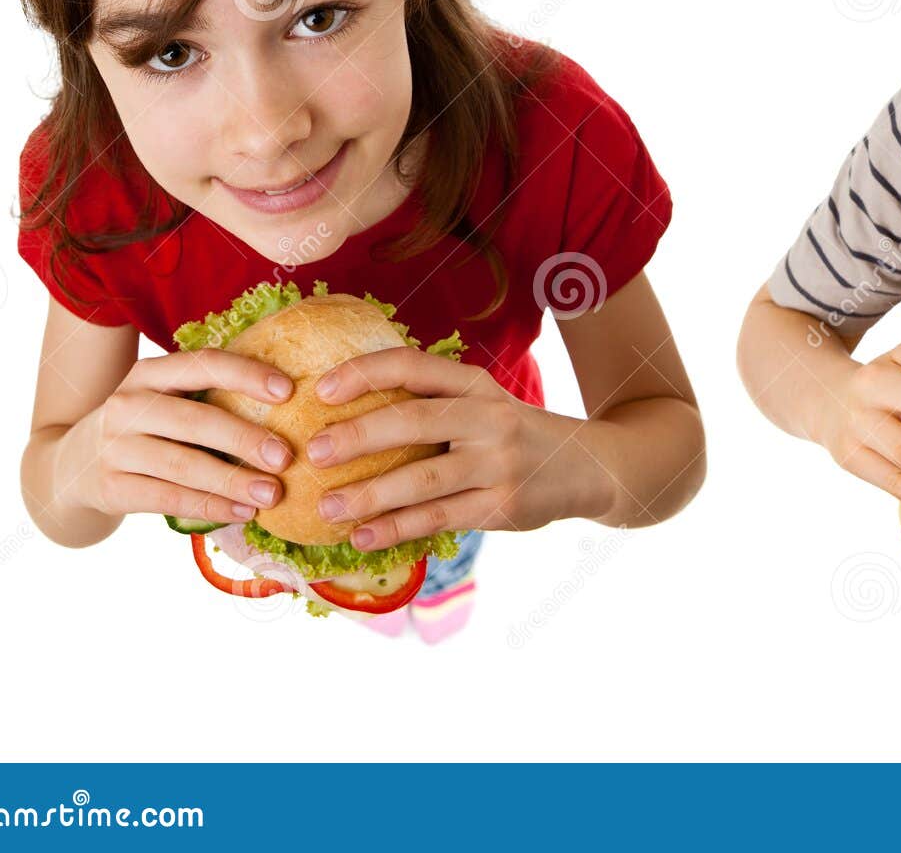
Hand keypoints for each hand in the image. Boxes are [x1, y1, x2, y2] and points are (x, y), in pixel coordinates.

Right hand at [68, 350, 294, 522]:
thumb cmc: (141, 428)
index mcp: (149, 373)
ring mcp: (115, 447)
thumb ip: (207, 395)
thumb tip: (291, 402)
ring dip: (234, 481)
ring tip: (272, 494)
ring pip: (184, 465)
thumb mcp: (161, 398)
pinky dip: (211, 507)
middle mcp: (127, 404)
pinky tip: (243, 512)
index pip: (203, 364)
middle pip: (197, 420)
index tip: (289, 391)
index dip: (246, 375)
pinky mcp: (110, 488)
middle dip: (246, 439)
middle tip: (287, 456)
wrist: (67, 467)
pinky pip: (170, 499)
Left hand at [305, 348, 586, 548]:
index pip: (414, 365)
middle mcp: (489, 417)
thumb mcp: (482, 403)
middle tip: (315, 452)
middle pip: (415, 420)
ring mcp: (498, 463)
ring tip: (326, 507)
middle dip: (359, 435)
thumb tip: (344, 413)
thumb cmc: (511, 433)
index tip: (320, 388)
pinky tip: (362, 536)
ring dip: (369, 494)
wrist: (585, 465)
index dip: (366, 372)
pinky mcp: (502, 506)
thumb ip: (432, 402)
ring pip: (423, 480)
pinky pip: (439, 518)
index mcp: (475, 383)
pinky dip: (396, 529)